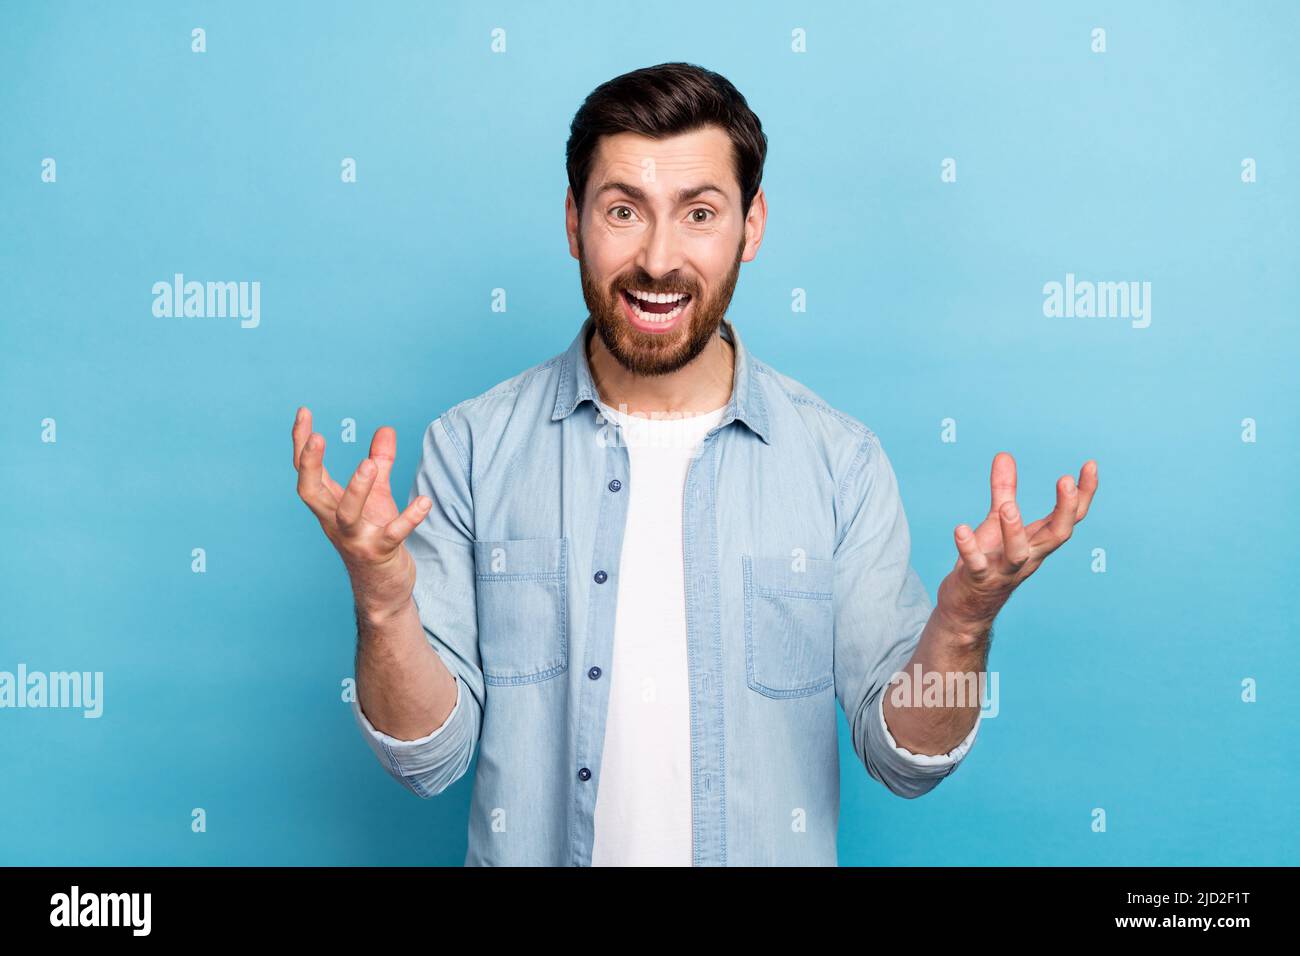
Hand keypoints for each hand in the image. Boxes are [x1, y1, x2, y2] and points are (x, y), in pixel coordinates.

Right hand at [291, 406, 431, 620]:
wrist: (383, 591)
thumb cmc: (375, 538)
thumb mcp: (378, 498)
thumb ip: (381, 462)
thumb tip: (385, 429)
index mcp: (330, 505)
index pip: (307, 471)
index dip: (302, 443)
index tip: (304, 411)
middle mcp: (335, 522)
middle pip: (310, 492)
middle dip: (310, 465)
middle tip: (317, 437)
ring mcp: (355, 539)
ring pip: (346, 514)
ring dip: (356, 489)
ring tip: (369, 464)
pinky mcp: (380, 554)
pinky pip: (393, 535)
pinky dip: (408, 519)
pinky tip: (425, 502)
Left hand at [936, 452, 1097, 639]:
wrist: (968, 608)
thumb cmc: (990, 560)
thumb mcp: (997, 522)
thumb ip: (1003, 490)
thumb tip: (1004, 454)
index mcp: (1038, 541)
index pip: (1070, 517)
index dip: (1084, 494)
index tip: (1091, 465)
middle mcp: (1028, 556)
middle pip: (1057, 536)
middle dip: (1065, 509)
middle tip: (1066, 481)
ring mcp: (1004, 570)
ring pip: (1017, 554)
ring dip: (1013, 531)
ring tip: (1008, 507)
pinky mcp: (978, 579)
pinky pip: (976, 565)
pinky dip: (968, 548)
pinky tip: (959, 529)